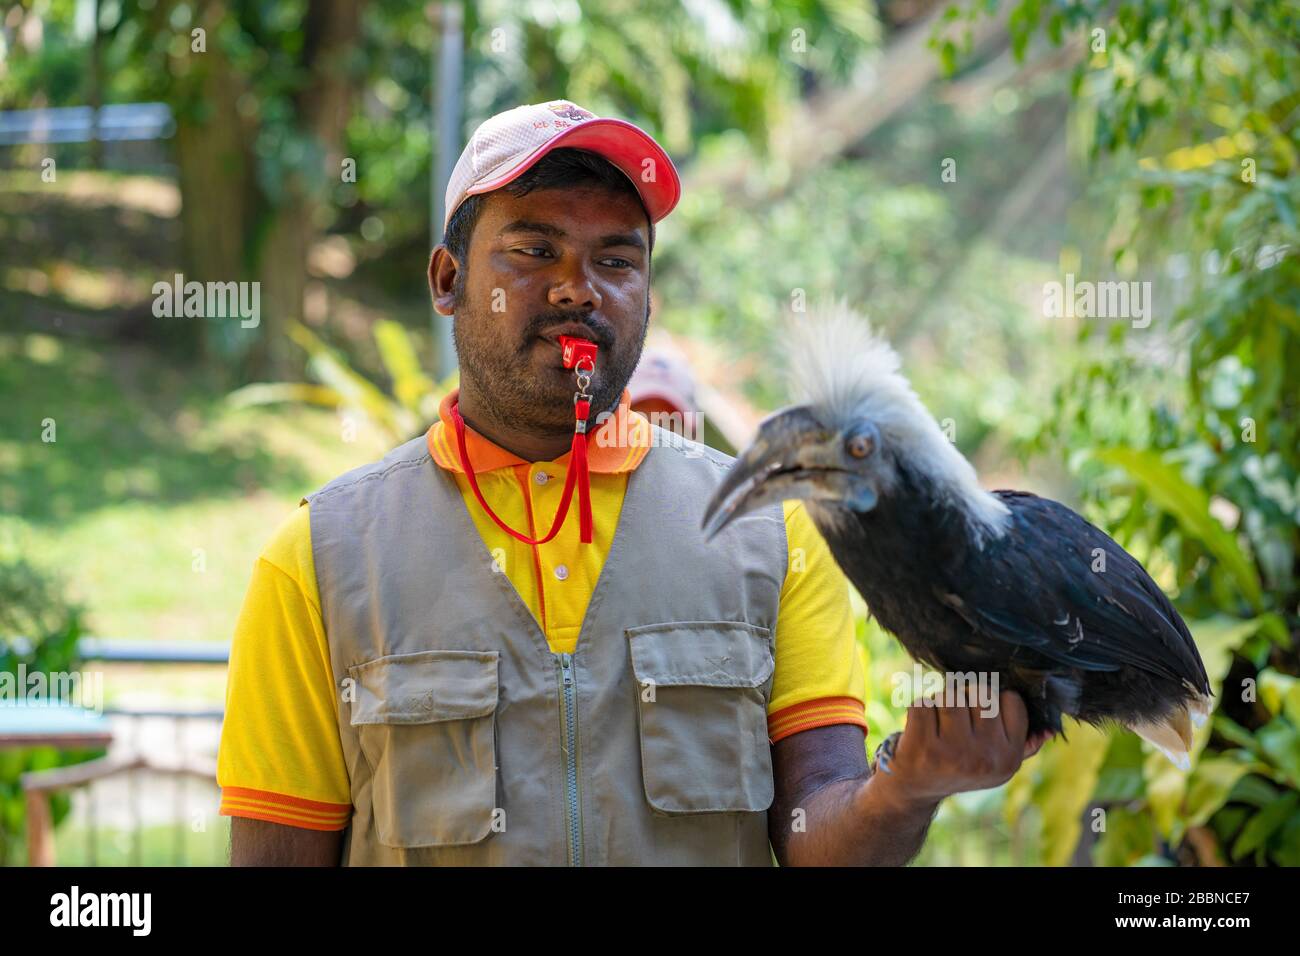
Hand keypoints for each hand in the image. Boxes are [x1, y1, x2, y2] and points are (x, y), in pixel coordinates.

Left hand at [875, 690, 1051, 805]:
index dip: (992, 701)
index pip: (1011, 700)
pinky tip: (918, 730)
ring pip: (951, 694)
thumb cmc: (957, 765)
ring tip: (937, 725)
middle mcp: (986, 758)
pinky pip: (922, 703)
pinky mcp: (923, 747)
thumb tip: (1049, 729)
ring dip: (940, 702)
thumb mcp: (994, 763)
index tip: (979, 719)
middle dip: (965, 697)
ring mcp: (954, 753)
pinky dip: (918, 709)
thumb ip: (1022, 744)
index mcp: (1009, 759)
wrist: (912, 790)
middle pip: (981, 692)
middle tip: (954, 722)